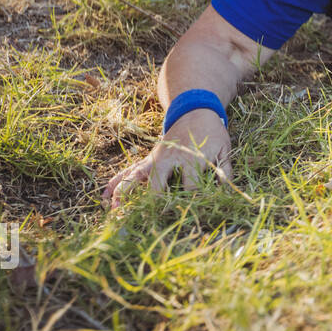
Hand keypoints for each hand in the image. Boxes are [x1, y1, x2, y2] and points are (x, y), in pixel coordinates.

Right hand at [102, 109, 231, 210]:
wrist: (194, 110)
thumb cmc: (211, 132)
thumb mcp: (224, 149)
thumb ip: (225, 171)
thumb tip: (225, 192)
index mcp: (191, 158)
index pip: (190, 186)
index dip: (192, 201)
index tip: (191, 215)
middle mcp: (169, 159)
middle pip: (157, 183)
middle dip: (153, 201)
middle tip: (148, 220)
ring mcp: (155, 158)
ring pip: (136, 176)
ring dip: (124, 192)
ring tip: (114, 210)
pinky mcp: (148, 158)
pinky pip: (129, 170)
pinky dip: (117, 181)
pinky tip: (106, 195)